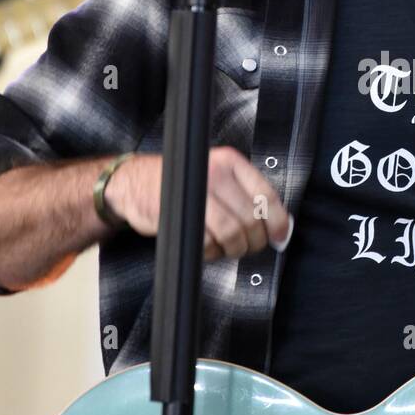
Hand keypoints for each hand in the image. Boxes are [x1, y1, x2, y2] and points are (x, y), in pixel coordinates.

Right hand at [104, 146, 293, 260]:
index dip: (278, 222)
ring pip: (232, 233)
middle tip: (245, 246)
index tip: (281, 237)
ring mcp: (198, 192)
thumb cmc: (180, 183)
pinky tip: (205, 246)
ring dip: (232, 249)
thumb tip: (279, 225)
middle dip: (253, 241)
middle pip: (251, 219)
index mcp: (231, 162)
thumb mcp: (216, 176)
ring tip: (224, 246)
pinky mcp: (181, 213)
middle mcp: (216, 172)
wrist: (133, 183)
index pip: (266, 195)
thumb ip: (245, 195)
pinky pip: (208, 243)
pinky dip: (211, 253)